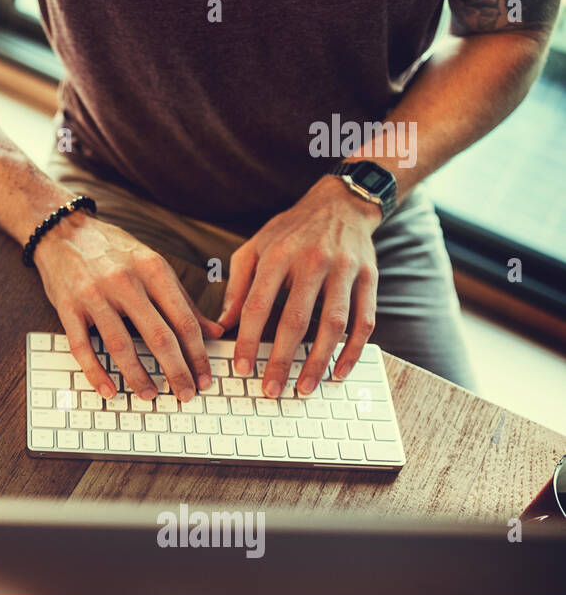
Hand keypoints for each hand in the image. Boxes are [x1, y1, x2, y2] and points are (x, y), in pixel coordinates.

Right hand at [32, 212, 222, 401]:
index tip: (204, 377)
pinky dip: (95, 372)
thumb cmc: (112, 249)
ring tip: (150, 396)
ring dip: (137, 376)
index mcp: (152, 269)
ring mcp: (94, 295)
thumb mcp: (152, 264)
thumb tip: (214, 331)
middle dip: (176, 371)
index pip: (183, 320)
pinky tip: (108, 389)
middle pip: (157, 336)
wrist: (62, 230)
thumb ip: (182, 299)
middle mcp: (124, 282)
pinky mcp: (68, 307)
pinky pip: (82, 346)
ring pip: (120, 345)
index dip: (197, 354)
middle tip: (185, 394)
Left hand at [217, 176, 381, 397]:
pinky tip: (339, 371)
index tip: (241, 368)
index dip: (248, 339)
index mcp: (278, 255)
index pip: (257, 304)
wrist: (341, 203)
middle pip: (295, 320)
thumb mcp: (255, 247)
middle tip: (271, 390)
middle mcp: (313, 261)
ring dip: (318, 361)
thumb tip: (224, 324)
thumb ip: (238, 284)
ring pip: (333, 324)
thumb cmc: (290, 230)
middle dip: (281, 360)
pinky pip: (365, 320)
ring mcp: (345, 270)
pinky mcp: (369, 278)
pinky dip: (353, 350)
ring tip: (304, 388)